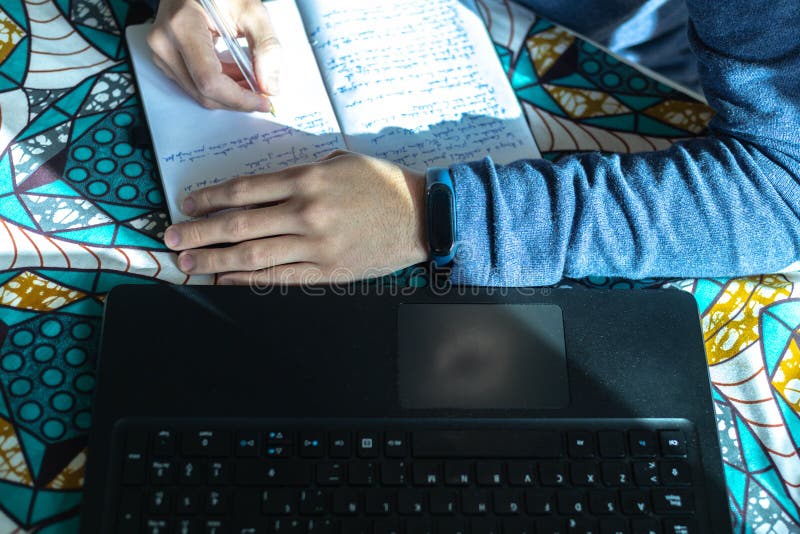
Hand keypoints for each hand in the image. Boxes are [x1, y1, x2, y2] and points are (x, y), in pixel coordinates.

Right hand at [147, 0, 280, 110]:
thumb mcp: (251, 10)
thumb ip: (266, 47)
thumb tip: (270, 85)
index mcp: (182, 26)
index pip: (209, 80)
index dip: (239, 98)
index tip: (264, 100)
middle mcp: (164, 43)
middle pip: (204, 92)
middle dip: (238, 99)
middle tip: (264, 94)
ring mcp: (161, 53)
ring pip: (199, 93)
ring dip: (230, 94)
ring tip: (252, 79)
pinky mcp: (165, 59)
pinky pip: (194, 85)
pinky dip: (220, 86)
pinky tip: (236, 75)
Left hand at [163, 151, 428, 283]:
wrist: (420, 215)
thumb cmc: (380, 183)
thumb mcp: (338, 162)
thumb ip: (298, 173)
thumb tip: (258, 190)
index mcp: (307, 179)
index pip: (245, 189)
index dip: (210, 198)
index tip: (188, 204)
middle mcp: (306, 211)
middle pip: (240, 223)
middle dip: (200, 232)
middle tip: (171, 238)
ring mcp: (316, 244)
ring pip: (253, 254)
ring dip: (215, 260)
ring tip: (188, 262)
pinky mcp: (327, 270)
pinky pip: (280, 277)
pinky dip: (248, 280)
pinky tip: (225, 281)